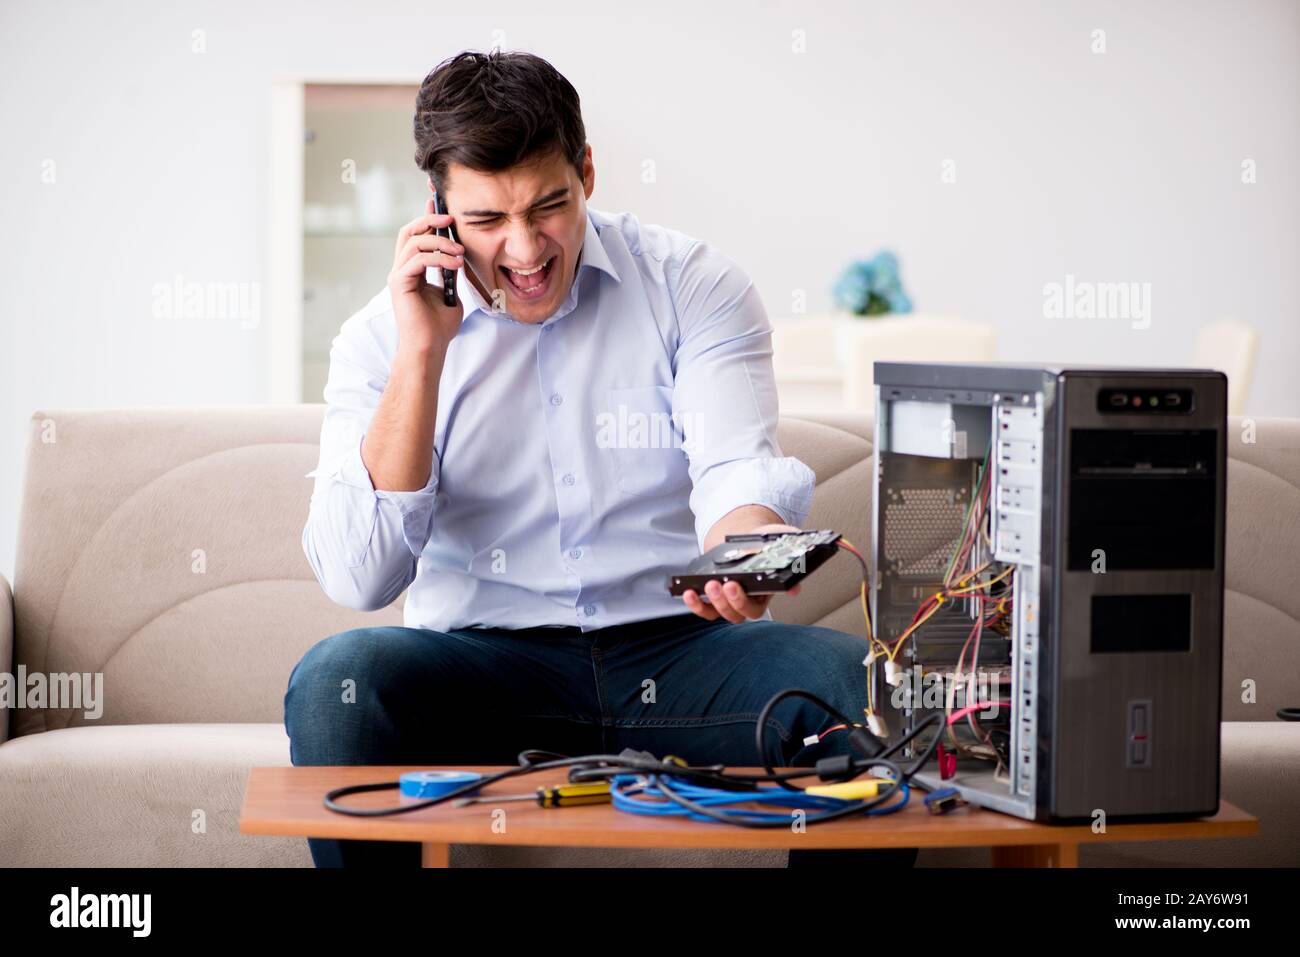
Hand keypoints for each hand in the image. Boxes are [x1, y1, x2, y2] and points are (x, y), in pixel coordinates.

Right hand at [387, 197, 466, 353]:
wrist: (430, 348)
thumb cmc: (439, 327)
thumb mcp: (451, 294)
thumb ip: (451, 275)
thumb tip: (459, 258)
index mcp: (412, 270)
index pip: (416, 236)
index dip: (426, 218)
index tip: (441, 205)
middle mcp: (401, 270)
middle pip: (408, 231)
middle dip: (429, 220)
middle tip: (450, 219)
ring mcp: (398, 276)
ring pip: (413, 242)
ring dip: (440, 242)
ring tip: (460, 253)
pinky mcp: (399, 283)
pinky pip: (417, 259)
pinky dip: (438, 258)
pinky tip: (455, 265)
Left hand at [680, 522, 802, 623]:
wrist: (750, 538)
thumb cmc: (767, 544)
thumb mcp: (781, 543)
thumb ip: (792, 558)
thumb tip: (795, 586)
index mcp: (764, 596)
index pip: (756, 609)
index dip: (745, 602)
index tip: (739, 586)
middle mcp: (745, 603)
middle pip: (737, 614)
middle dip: (730, 601)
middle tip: (726, 585)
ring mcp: (728, 602)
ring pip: (719, 613)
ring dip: (713, 603)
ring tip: (709, 585)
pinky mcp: (713, 598)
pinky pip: (704, 608)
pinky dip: (696, 603)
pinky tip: (688, 592)